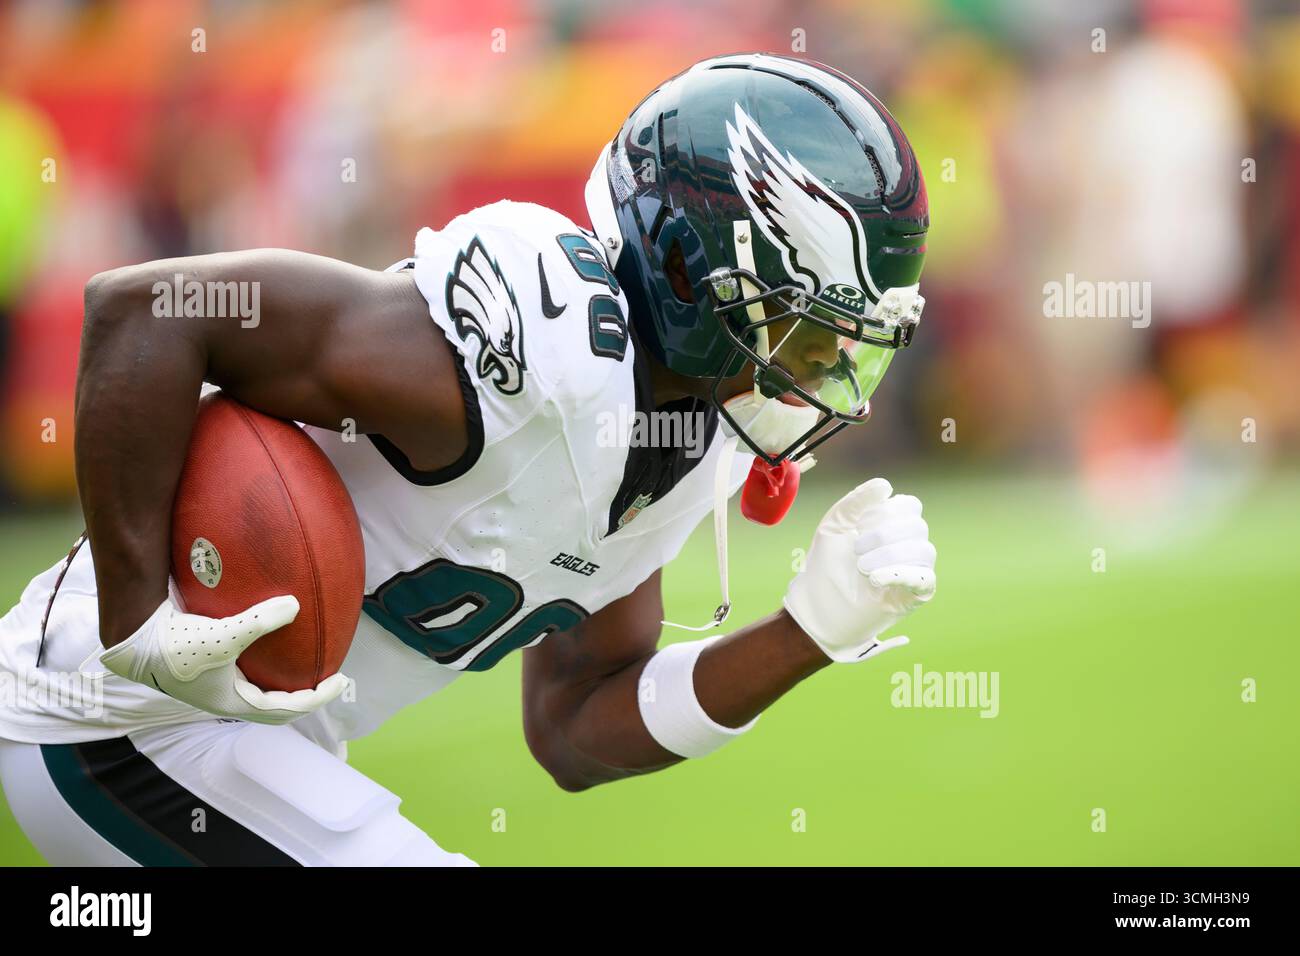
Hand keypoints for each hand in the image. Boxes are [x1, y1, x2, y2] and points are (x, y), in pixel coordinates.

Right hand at [99, 595, 348, 723]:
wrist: (133, 638)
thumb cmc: (176, 644)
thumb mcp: (222, 635)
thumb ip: (259, 622)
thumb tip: (295, 605)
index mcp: (233, 703)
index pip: (287, 709)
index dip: (318, 698)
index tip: (341, 681)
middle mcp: (226, 696)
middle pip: (276, 704)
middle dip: (305, 694)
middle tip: (330, 676)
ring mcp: (216, 682)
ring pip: (260, 686)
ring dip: (284, 677)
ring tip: (306, 658)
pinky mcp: (208, 663)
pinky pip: (246, 664)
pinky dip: (264, 656)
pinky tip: (272, 629)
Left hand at [784, 477, 935, 662]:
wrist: (818, 605)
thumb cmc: (826, 563)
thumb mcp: (835, 524)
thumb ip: (856, 500)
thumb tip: (885, 485)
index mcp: (893, 524)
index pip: (909, 506)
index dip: (886, 511)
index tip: (860, 524)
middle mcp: (908, 544)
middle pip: (917, 526)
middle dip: (884, 534)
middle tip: (856, 549)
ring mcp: (914, 569)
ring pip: (923, 550)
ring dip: (889, 555)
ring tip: (862, 567)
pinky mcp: (915, 595)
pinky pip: (924, 578)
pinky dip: (901, 574)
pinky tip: (876, 579)